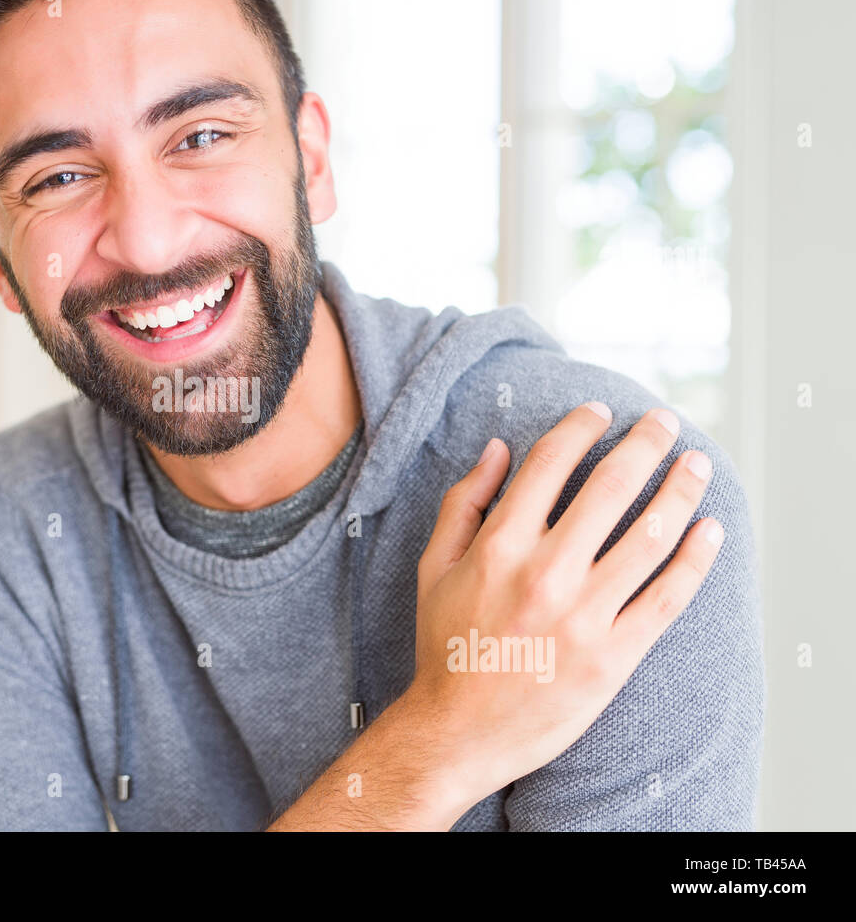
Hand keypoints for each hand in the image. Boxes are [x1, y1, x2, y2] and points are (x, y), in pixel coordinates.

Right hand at [406, 402, 723, 823]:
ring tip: (697, 464)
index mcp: (499, 546)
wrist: (458, 732)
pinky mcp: (614, 655)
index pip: (549, 464)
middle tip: (664, 421)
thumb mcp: (435, 567)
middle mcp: (546, 572)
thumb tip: (498, 448)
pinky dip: (695, 559)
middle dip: (645, 443)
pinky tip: (709, 530)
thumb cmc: (445, 646)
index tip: (600, 411)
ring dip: (680, 490)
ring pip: (650, 535)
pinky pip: (667, 597)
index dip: (580, 427)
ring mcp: (584, 615)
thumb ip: (464, 503)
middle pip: (611, 487)